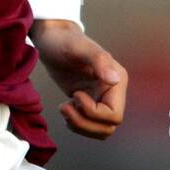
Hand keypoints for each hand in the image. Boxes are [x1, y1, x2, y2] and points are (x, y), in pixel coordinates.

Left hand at [30, 19, 127, 138]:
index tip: (75, 95)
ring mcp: (101, 99)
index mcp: (117, 81)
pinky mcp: (90, 102)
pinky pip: (90, 126)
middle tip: (65, 106)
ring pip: (100, 130)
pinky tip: (66, 108)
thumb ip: (98, 60)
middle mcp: (113, 92)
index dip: (93, 113)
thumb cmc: (63, 41)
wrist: (52, 39)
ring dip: (80, 126)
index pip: (114, 115)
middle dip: (84, 123)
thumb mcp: (78, 47)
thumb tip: (115, 80)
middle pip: (108, 127)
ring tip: (64, 108)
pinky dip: (77, 125)